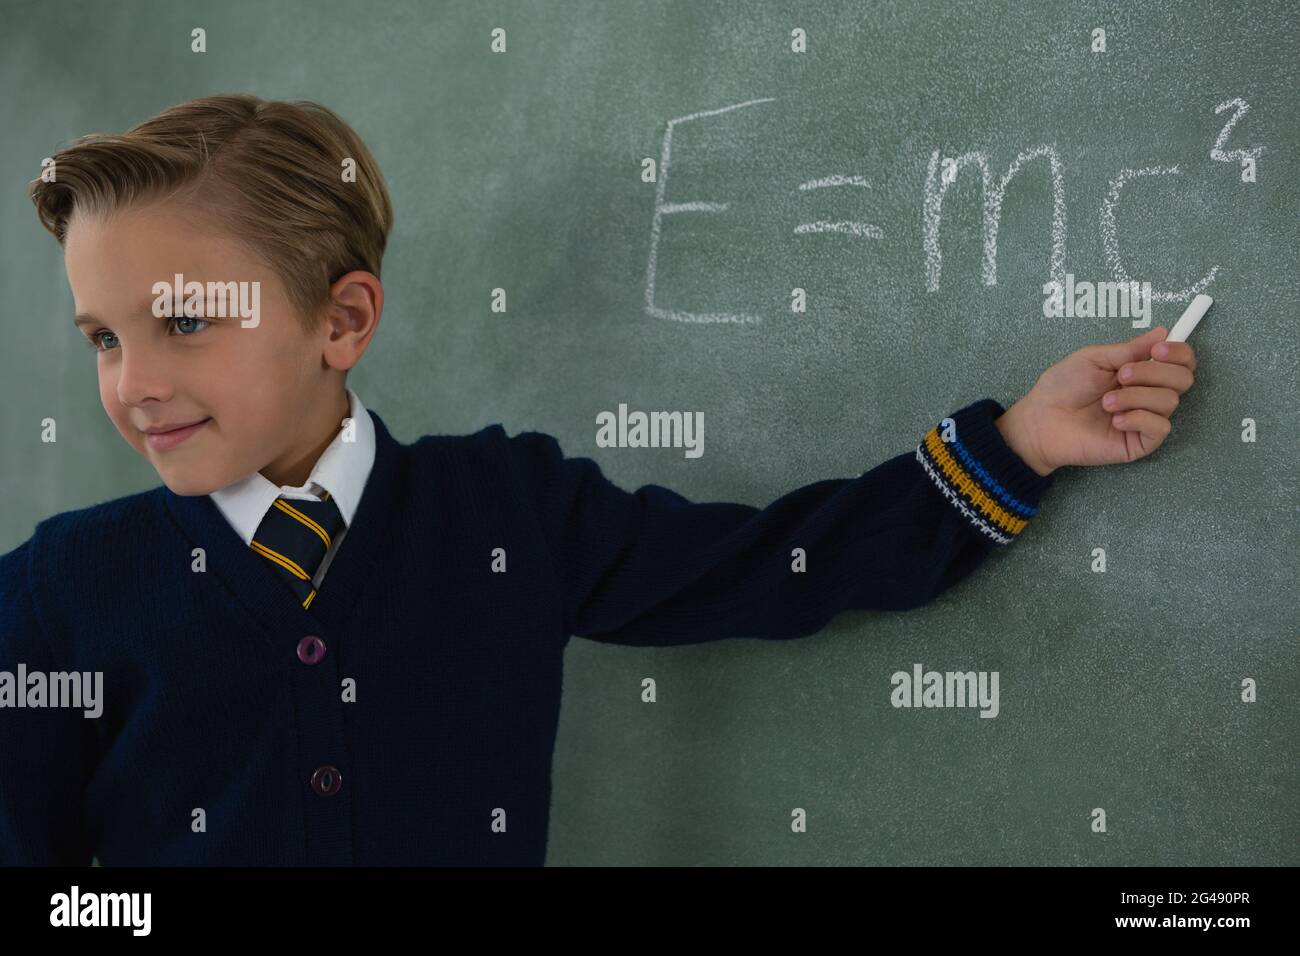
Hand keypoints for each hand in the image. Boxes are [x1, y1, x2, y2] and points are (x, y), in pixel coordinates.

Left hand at [995, 325, 1197, 473]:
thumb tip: (1163, 332)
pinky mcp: (1140, 442)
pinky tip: (1114, 420)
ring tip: (1106, 402)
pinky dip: (1138, 418)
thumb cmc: (1062, 387)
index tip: (1158, 349)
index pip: (1181, 361)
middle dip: (1155, 372)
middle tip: (1123, 375)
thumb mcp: (1094, 358)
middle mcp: (1148, 393)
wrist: (1043, 419)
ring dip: (1136, 396)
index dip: (1179, 352)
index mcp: (1141, 370)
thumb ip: (1130, 348)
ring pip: (1170, 402)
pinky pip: (1160, 427)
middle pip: (1183, 379)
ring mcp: (1146, 419)